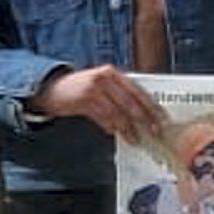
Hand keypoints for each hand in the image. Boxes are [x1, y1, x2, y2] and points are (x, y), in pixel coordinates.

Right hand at [38, 64, 169, 147]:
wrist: (51, 88)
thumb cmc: (79, 90)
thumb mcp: (101, 86)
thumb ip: (118, 94)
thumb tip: (141, 114)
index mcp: (113, 73)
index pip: (138, 91)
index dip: (151, 106)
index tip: (161, 119)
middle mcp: (105, 78)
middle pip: (130, 101)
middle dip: (144, 118)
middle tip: (154, 131)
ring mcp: (94, 88)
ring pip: (117, 112)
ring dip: (127, 128)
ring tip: (134, 139)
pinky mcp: (83, 100)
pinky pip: (102, 117)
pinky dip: (109, 126)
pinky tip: (114, 133)